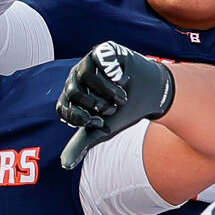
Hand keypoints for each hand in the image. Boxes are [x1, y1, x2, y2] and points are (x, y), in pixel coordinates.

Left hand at [58, 41, 174, 167]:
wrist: (150, 95)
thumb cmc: (124, 111)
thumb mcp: (103, 129)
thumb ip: (82, 143)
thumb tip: (64, 164)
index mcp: (71, 96)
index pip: (63, 108)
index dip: (81, 118)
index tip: (100, 121)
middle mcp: (76, 77)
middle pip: (74, 92)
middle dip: (98, 105)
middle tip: (113, 107)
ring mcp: (88, 62)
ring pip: (87, 76)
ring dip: (108, 91)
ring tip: (121, 94)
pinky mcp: (104, 50)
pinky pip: (100, 58)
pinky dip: (113, 72)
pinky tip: (123, 78)